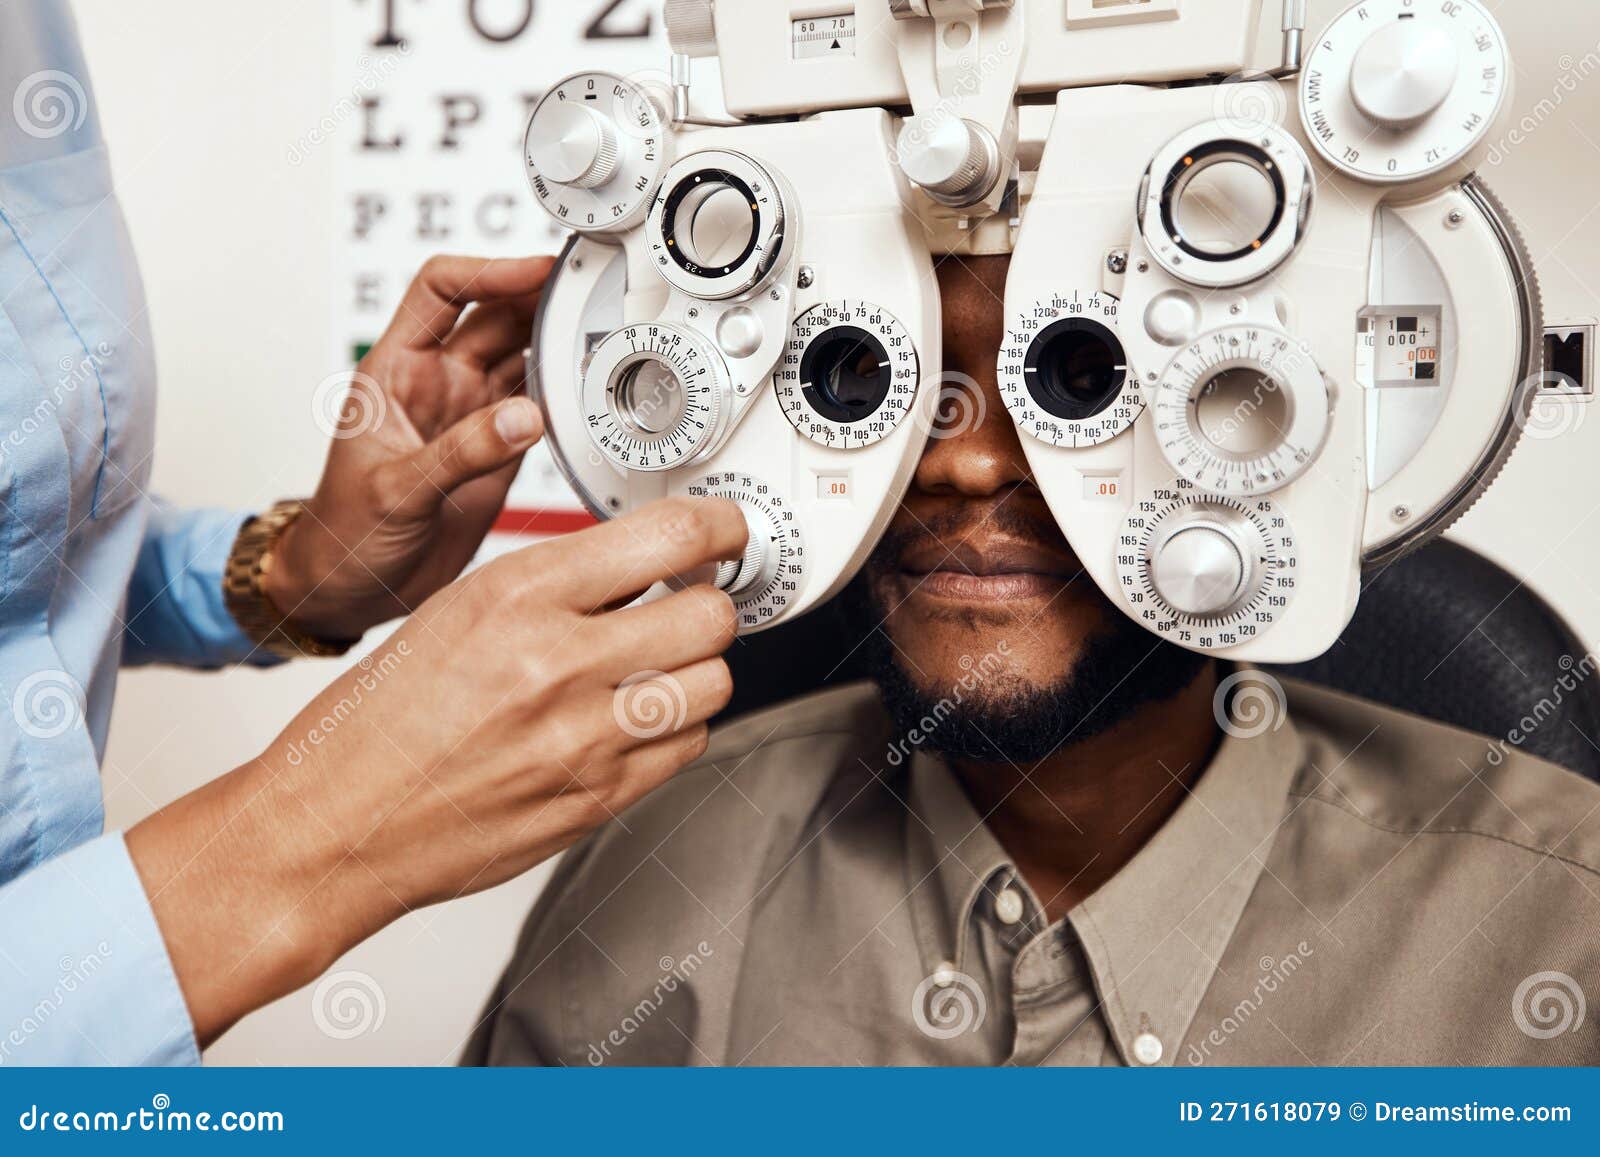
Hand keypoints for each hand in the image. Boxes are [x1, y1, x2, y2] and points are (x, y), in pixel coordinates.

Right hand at [128, 497, 748, 1043]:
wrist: (337, 822)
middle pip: (711, 613)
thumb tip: (642, 559)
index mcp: (518, 595)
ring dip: (699, 668)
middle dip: (710, 601)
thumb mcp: (460, 609)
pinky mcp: (598, 798)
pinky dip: (676, 728)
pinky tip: (637, 720)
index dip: (720, 528)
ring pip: (715, 682)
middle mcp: (558, 662)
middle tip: (690, 600)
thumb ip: (556, 581)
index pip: (670, 537)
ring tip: (662, 665)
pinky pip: (688, 747)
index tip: (726, 530)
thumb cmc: (381, 719)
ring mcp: (585, 737)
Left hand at [265, 254, 555, 641]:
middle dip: (540, 300)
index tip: (536, 273)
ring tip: (600, 337)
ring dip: (559, 345)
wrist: (351, 590)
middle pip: (496, 317)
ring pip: (524, 357)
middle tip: (588, 296)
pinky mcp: (498, 450)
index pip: (441, 290)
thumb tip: (522, 418)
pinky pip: (540, 406)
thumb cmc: (343, 534)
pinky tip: (589, 394)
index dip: (490, 271)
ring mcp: (471, 415)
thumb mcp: (395, 492)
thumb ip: (460, 454)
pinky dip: (567, 397)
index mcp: (395, 372)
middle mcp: (437, 384)